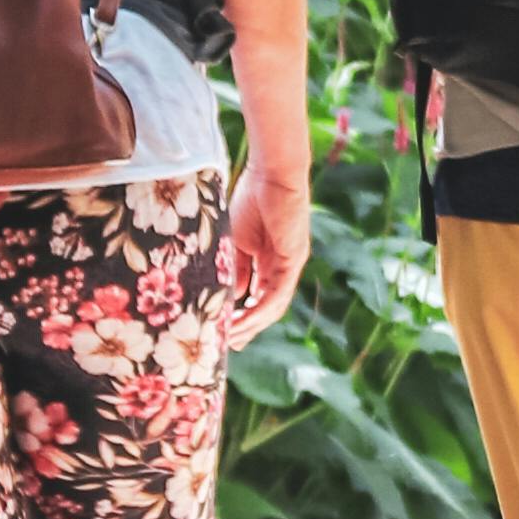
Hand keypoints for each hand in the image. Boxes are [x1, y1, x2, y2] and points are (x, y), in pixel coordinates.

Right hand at [220, 165, 314, 341]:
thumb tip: (232, 296)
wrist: (271, 173)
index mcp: (270, 261)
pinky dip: (260, 308)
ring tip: (233, 338)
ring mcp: (290, 264)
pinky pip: (277, 292)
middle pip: (267, 306)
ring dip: (253, 323)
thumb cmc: (253, 198)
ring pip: (273, 305)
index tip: (225, 331)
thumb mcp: (236, 241)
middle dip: (249, 327)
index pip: (258, 296)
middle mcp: (283, 266)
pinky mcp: (293, 259)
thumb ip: (235, 267)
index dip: (243, 315)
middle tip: (230, 345)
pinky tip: (243, 319)